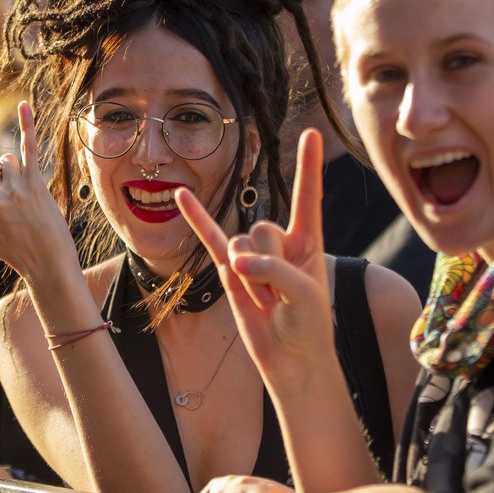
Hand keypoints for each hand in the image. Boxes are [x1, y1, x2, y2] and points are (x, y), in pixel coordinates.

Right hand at [0, 101, 74, 277]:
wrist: (47, 262)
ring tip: (23, 199)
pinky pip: (29, 147)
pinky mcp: (36, 181)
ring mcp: (14, 186)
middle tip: (11, 209)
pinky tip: (22, 105)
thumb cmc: (10, 249)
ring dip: (11, 172)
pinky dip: (27, 124)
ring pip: (5, 160)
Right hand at [177, 129, 333, 385]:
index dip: (308, 166)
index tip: (312, 133)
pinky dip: (196, 218)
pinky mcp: (229, 270)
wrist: (290, 359)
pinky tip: (182, 197)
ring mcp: (252, 254)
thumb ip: (274, 271)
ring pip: (240, 244)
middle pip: (264, 229)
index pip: (308, 196)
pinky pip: (210, 239)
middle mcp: (280, 241)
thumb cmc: (309, 325)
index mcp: (309, 240)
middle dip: (270, 264)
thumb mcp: (305, 295)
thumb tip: (235, 262)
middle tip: (282, 297)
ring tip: (265, 302)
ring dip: (250, 278)